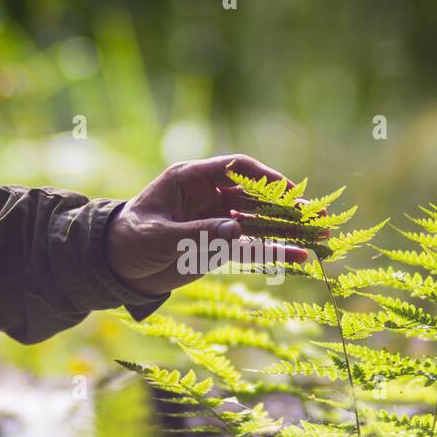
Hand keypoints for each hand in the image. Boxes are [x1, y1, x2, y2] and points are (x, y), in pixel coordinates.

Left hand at [105, 154, 311, 296]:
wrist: (115, 268)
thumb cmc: (128, 242)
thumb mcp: (157, 237)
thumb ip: (195, 233)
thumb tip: (236, 231)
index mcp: (191, 179)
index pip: (236, 169)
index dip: (265, 177)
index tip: (289, 191)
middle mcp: (209, 195)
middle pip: (256, 195)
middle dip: (288, 206)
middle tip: (318, 216)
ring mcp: (217, 219)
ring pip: (261, 221)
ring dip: (289, 229)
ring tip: (321, 237)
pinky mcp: (219, 244)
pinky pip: (253, 246)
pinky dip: (275, 251)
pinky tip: (300, 258)